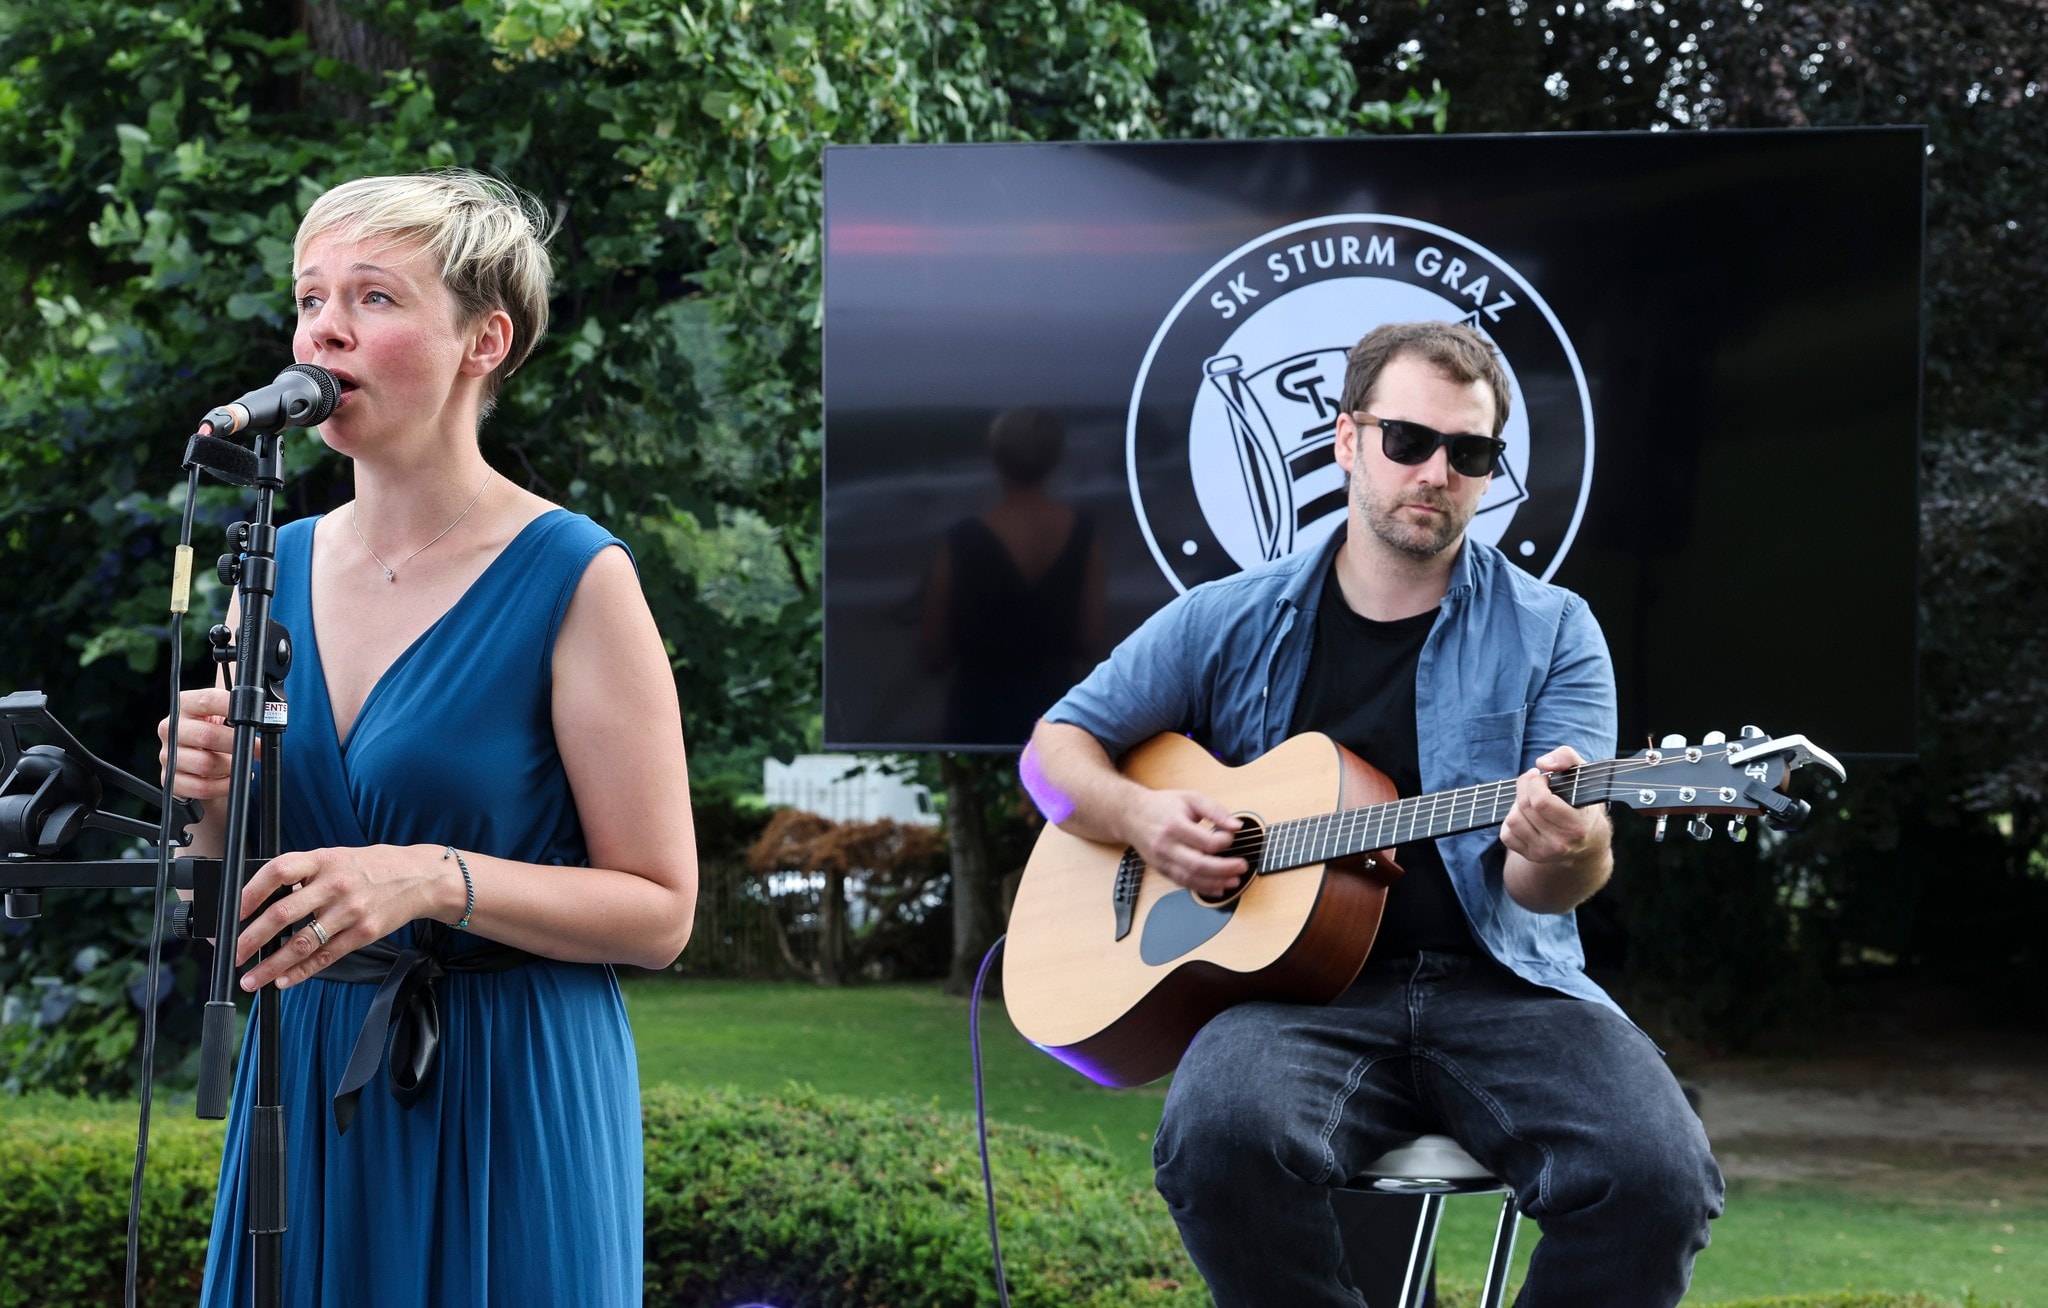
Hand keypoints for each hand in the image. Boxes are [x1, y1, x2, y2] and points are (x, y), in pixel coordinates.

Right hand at [158, 687, 254, 799]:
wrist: (199, 765)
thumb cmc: (215, 736)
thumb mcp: (222, 715)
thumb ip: (237, 705)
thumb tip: (264, 704)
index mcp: (184, 706)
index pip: (208, 700)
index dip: (233, 706)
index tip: (255, 715)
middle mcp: (171, 729)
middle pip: (207, 736)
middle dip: (240, 744)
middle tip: (258, 749)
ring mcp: (168, 756)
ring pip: (206, 764)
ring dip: (232, 766)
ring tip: (242, 764)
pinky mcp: (171, 780)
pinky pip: (202, 787)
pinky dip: (223, 786)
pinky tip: (232, 779)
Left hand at [233, 843, 454, 990]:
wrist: (420, 878)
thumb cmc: (372, 867)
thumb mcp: (336, 857)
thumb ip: (305, 873)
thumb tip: (264, 899)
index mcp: (324, 860)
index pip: (278, 871)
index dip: (252, 891)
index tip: (235, 910)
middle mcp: (335, 885)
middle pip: (283, 913)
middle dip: (252, 938)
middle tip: (234, 953)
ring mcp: (350, 911)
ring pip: (301, 943)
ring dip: (271, 965)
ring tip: (251, 978)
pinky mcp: (363, 933)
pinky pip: (325, 957)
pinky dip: (301, 972)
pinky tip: (284, 981)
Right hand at [1126, 788, 1246, 899]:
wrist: (1132, 815)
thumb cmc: (1163, 806)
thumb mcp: (1191, 798)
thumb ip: (1215, 810)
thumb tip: (1236, 826)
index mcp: (1175, 826)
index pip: (1204, 841)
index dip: (1224, 842)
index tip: (1232, 837)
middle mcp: (1167, 846)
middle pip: (1198, 865)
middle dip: (1224, 869)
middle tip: (1242, 866)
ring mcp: (1163, 861)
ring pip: (1191, 878)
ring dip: (1216, 882)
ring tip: (1234, 880)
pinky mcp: (1162, 870)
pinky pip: (1183, 883)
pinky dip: (1202, 888)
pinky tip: (1218, 888)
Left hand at [1499, 745, 1606, 866]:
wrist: (1589, 840)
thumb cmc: (1583, 801)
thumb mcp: (1583, 774)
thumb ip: (1566, 757)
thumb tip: (1542, 763)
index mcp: (1577, 826)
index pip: (1541, 802)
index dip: (1536, 783)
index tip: (1544, 778)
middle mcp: (1560, 843)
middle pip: (1525, 807)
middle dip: (1525, 787)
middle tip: (1535, 783)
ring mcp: (1544, 852)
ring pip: (1512, 820)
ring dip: (1517, 804)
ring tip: (1531, 799)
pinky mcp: (1531, 856)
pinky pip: (1506, 835)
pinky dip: (1511, 821)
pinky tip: (1526, 815)